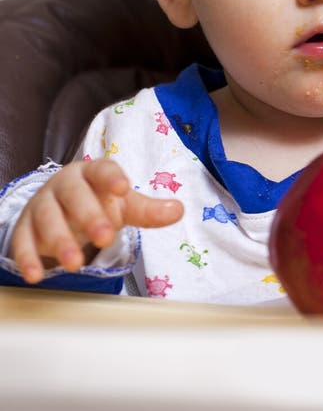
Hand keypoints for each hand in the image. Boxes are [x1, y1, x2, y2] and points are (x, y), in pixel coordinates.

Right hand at [11, 159, 183, 283]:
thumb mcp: (124, 206)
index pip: (102, 169)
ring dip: (60, 240)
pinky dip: (28, 258)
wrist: (61, 207)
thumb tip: (178, 210)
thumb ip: (148, 209)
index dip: (111, 177)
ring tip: (75, 263)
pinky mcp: (26, 228)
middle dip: (89, 215)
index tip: (123, 188)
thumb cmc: (97, 201)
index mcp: (92, 172)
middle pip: (74, 195)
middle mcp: (65, 185)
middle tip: (105, 237)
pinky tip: (35, 275)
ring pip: (48, 218)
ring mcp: (43, 205)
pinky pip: (23, 241)